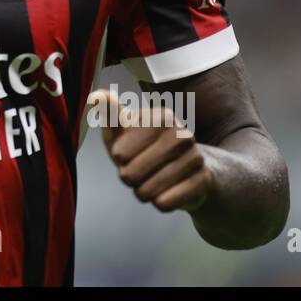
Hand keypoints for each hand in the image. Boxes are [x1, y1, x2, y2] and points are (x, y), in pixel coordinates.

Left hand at [86, 88, 216, 212]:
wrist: (190, 171)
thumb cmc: (147, 149)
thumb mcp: (125, 133)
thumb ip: (109, 116)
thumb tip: (97, 96)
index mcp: (162, 117)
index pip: (120, 153)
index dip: (120, 158)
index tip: (130, 151)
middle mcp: (182, 135)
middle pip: (131, 174)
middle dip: (130, 178)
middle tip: (141, 170)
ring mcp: (196, 158)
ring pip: (147, 191)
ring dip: (144, 192)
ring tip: (154, 181)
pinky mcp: (203, 182)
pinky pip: (164, 203)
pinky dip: (160, 203)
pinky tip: (169, 191)